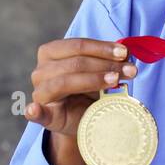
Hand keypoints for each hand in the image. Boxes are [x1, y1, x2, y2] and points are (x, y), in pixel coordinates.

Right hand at [24, 38, 136, 164]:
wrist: (83, 119)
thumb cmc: (90, 90)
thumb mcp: (99, 72)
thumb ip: (109, 61)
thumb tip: (127, 53)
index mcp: (51, 53)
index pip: (77, 46)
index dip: (102, 48)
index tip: (125, 53)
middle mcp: (41, 71)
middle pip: (75, 63)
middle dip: (106, 65)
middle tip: (131, 70)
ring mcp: (40, 93)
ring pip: (65, 82)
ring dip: (94, 80)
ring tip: (116, 81)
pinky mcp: (44, 116)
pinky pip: (37, 113)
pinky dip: (34, 111)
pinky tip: (34, 109)